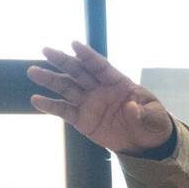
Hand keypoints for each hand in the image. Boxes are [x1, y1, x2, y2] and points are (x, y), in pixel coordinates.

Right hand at [27, 41, 173, 153]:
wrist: (145, 143)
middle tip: (46, 50)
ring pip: (67, 88)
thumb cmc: (151, 122)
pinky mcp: (81, 119)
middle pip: (78, 72)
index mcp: (118, 82)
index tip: (74, 44)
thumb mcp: (155, 118)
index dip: (88, 56)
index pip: (101, 66)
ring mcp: (88, 102)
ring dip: (50, 80)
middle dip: (63, 61)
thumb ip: (144, 113)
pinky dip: (50, 106)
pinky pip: (64, 111)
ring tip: (33, 72)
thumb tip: (131, 108)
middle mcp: (99, 88)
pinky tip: (36, 100)